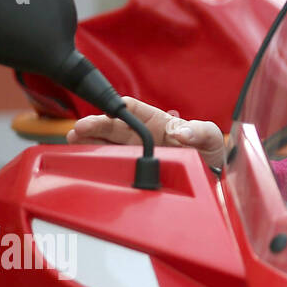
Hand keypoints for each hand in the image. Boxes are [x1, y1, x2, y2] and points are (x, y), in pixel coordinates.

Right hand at [67, 95, 226, 171]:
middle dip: (96, 124)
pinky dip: (96, 161)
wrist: (213, 180)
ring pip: (106, 143)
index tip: (110, 108)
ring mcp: (134, 153)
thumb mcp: (210, 137)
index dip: (121, 107)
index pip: (134, 109)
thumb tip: (182, 132)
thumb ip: (200, 131)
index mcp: (158, 122)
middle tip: (80, 128)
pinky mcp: (132, 171)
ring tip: (73, 140)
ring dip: (89, 140)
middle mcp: (142, 136)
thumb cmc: (210, 152)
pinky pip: (111, 164)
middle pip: (114, 126)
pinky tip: (83, 161)